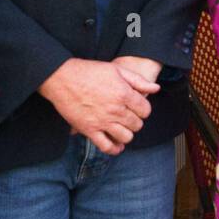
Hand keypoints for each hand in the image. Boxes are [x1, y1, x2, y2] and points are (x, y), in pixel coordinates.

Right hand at [38, 58, 159, 155]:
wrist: (62, 77)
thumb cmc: (89, 71)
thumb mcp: (116, 69)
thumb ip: (138, 81)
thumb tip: (156, 89)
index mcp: (123, 93)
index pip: (145, 110)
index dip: (143, 109)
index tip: (137, 107)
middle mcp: (115, 110)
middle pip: (137, 125)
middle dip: (136, 121)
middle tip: (129, 116)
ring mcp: (102, 121)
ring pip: (125, 137)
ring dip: (127, 134)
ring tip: (122, 127)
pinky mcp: (89, 130)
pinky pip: (106, 147)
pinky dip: (114, 149)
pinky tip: (116, 145)